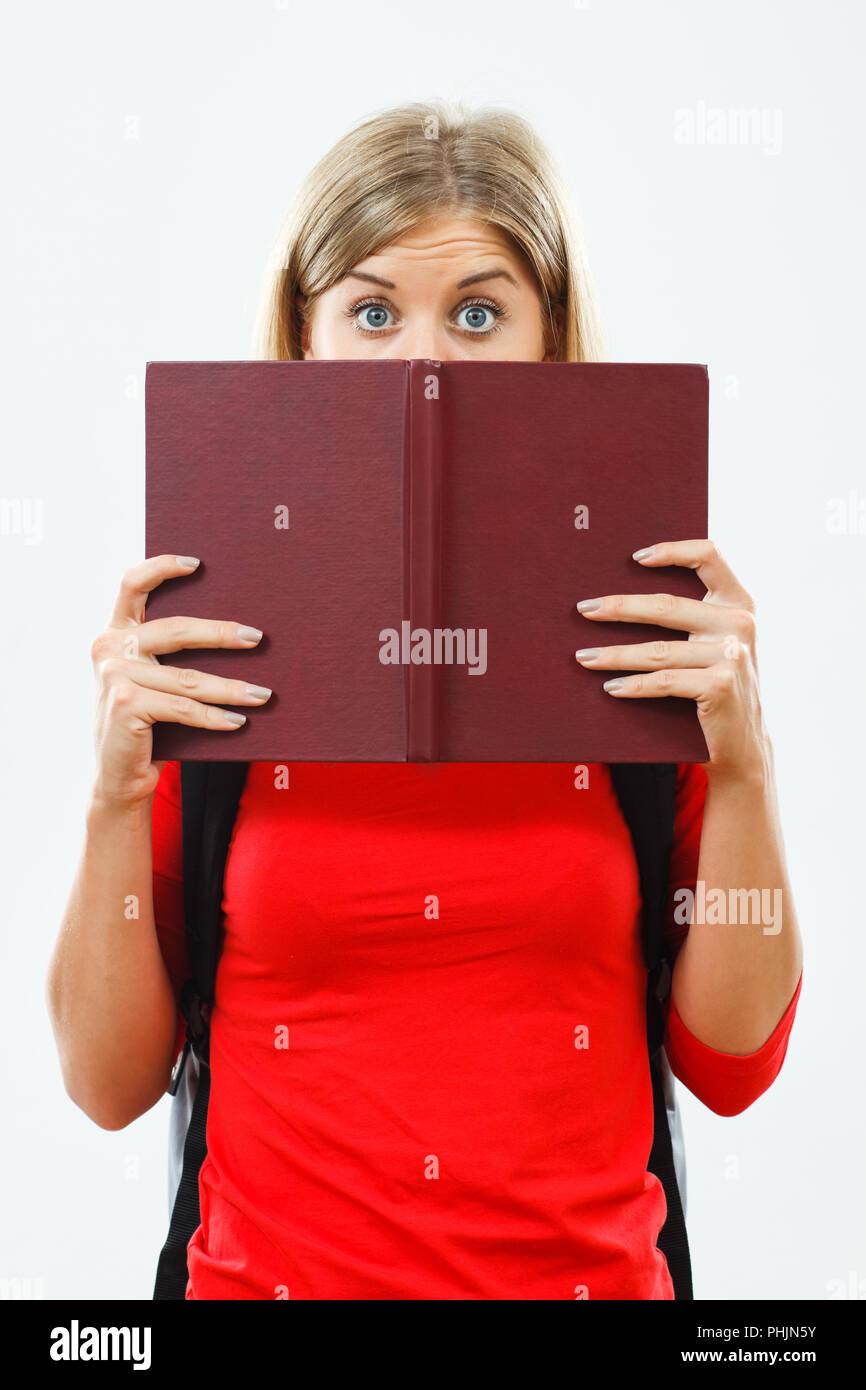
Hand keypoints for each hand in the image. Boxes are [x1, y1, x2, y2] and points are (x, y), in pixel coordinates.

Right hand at [90, 554, 271, 808]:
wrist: (120, 776)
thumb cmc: (148, 725)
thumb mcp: (154, 682)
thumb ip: (171, 655)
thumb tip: (238, 634)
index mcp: (115, 634)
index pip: (132, 585)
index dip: (162, 568)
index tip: (198, 564)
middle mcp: (109, 648)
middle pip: (176, 629)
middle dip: (222, 633)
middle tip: (258, 638)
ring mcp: (115, 676)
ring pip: (188, 678)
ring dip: (232, 687)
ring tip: (263, 694)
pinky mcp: (125, 704)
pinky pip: (184, 708)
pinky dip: (215, 717)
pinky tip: (239, 721)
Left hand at [574, 539, 769, 781]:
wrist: (744, 745)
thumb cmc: (716, 688)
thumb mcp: (715, 644)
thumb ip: (693, 617)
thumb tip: (624, 597)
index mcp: (740, 603)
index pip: (710, 556)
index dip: (672, 550)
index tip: (634, 558)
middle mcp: (740, 624)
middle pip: (666, 605)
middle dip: (619, 607)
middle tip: (584, 609)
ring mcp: (731, 655)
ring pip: (657, 650)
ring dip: (613, 654)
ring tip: (584, 657)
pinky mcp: (720, 686)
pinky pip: (662, 681)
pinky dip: (631, 685)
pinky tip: (610, 687)